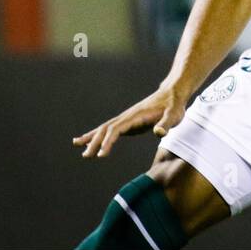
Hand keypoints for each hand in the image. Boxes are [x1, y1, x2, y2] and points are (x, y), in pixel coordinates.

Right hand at [72, 83, 187, 157]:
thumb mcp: (174, 115)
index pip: (117, 129)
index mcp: (136, 116)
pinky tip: (92, 142)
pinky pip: (111, 130)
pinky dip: (100, 136)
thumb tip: (158, 133)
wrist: (173, 93)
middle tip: (86, 156)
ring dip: (91, 136)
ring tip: (76, 144)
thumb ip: (166, 124)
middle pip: (106, 129)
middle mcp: (127, 116)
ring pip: (105, 128)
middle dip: (94, 141)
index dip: (108, 141)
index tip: (100, 154)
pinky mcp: (129, 122)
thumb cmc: (174, 105)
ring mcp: (127, 119)